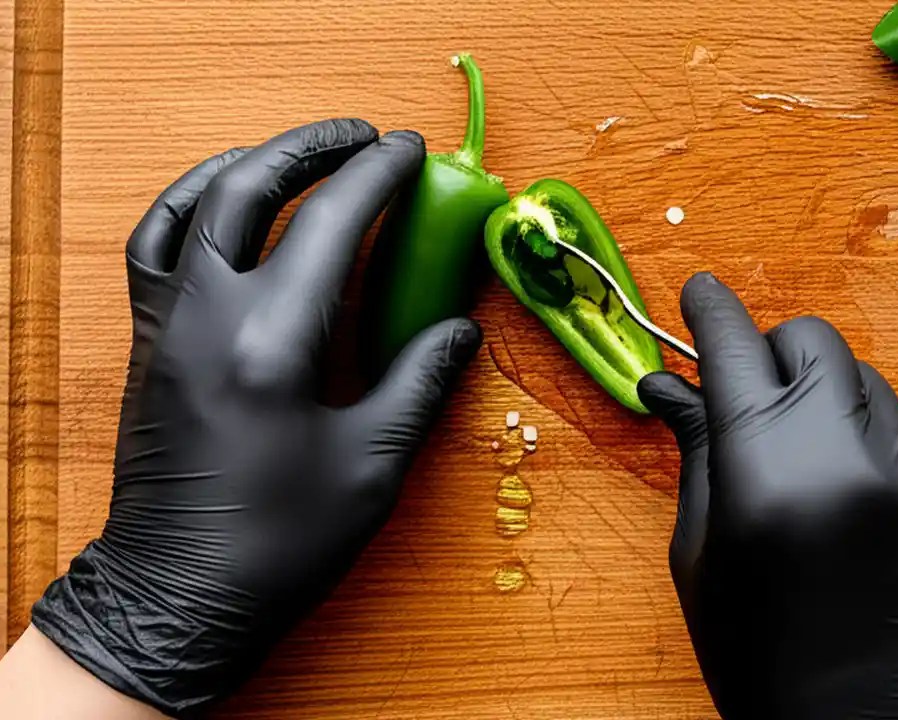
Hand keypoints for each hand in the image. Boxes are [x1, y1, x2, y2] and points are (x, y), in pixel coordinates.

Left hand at [30, 119, 480, 717]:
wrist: (176, 595)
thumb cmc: (280, 540)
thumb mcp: (372, 466)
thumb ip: (419, 383)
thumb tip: (463, 331)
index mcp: (274, 341)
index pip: (331, 223)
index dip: (378, 176)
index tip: (411, 150)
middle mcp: (209, 314)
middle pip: (251, 187)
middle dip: (312, 148)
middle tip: (362, 137)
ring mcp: (168, 322)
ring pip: (194, 203)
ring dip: (250, 162)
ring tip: (298, 155)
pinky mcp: (150, 341)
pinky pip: (157, 243)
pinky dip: (192, 204)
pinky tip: (226, 207)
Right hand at [638, 274, 897, 719]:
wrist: (860, 718)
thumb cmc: (755, 645)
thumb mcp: (701, 548)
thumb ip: (696, 449)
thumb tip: (668, 382)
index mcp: (765, 465)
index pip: (734, 345)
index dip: (709, 308)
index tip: (697, 292)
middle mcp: (843, 448)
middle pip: (809, 337)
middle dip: (772, 350)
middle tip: (750, 393)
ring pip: (859, 373)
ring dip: (821, 390)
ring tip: (801, 450)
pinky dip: (864, 431)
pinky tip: (846, 486)